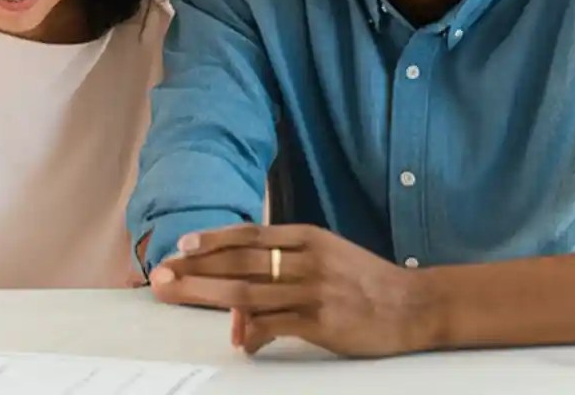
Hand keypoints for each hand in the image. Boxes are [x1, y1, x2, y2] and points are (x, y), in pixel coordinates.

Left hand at [148, 224, 438, 356]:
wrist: (413, 305)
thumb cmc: (366, 281)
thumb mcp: (327, 256)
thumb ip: (286, 267)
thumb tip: (243, 298)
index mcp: (307, 237)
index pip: (249, 234)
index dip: (212, 239)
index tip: (181, 245)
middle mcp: (306, 259)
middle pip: (239, 260)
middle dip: (195, 268)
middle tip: (161, 273)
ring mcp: (313, 290)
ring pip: (247, 291)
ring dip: (207, 293)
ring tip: (177, 294)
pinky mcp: (321, 321)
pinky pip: (274, 325)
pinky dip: (250, 333)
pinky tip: (238, 340)